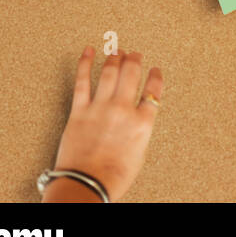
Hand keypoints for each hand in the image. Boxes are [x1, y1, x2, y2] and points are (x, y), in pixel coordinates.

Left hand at [47, 47, 161, 201]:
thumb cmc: (112, 177)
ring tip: (117, 50)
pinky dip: (85, 64)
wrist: (86, 186)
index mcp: (142, 122)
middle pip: (132, 74)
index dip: (156, 76)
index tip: (155, 70)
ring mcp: (100, 109)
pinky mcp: (79, 112)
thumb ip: (140, 130)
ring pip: (110, 72)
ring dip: (115, 57)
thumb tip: (137, 121)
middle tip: (135, 53)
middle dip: (135, 59)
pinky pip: (83, 82)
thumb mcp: (139, 153)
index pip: (154, 90)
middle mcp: (123, 110)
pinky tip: (89, 52)